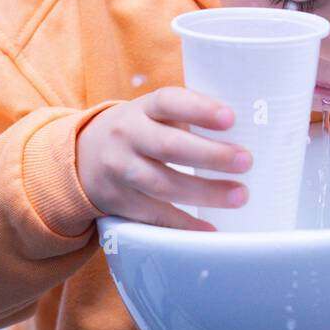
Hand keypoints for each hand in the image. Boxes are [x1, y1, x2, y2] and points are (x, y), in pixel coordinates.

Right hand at [76, 87, 251, 230]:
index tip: (231, 118)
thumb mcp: (153, 113)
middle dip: (211, 155)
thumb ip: (188, 115)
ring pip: (163, 184)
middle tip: (247, 161)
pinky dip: (184, 223)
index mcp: (143, 108)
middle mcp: (127, 136)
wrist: (82, 157)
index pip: (169, 101)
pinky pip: (154, 215)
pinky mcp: (120, 202)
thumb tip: (247, 127)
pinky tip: (210, 228)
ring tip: (240, 195)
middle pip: (169, 146)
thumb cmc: (140, 131)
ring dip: (205, 192)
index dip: (200, 109)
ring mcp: (121, 170)